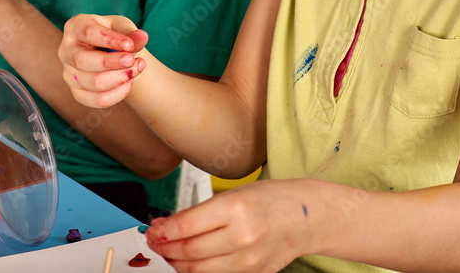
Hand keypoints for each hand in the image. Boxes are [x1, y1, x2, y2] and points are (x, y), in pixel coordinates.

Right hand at [59, 14, 149, 108]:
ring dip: (120, 78)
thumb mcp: (122, 27)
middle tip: (133, 60)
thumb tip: (143, 37)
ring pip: (93, 83)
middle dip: (111, 63)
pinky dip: (118, 94)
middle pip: (83, 61)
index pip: (88, 33)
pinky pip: (97, 100)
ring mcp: (69, 74)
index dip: (110, 40)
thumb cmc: (113, 34)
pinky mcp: (77, 92)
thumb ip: (130, 32)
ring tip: (137, 68)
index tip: (130, 45)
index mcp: (74, 27)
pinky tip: (129, 82)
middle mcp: (66, 51)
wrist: (111, 52)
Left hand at [144, 180, 309, 272]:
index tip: (153, 229)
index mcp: (236, 208)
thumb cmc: (272, 200)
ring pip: (199, 270)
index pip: (186, 226)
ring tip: (168, 253)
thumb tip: (169, 226)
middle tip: (154, 241)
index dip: (162, 231)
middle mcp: (242, 236)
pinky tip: (190, 261)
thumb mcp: (236, 194)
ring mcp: (248, 260)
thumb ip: (203, 212)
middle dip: (164, 248)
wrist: (306, 216)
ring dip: (177, 263)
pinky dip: (198, 271)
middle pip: (189, 251)